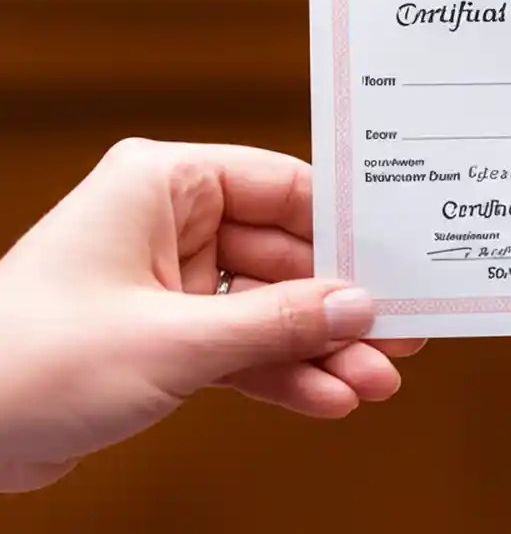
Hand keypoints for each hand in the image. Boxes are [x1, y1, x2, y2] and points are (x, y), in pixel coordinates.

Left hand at [0, 138, 424, 491]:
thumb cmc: (29, 360)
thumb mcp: (174, 340)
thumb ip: (276, 321)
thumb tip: (357, 306)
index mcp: (162, 185)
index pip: (282, 186)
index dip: (345, 225)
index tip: (399, 256)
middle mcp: (169, 224)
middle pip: (284, 255)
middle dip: (339, 306)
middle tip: (400, 333)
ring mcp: (167, 282)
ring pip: (268, 307)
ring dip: (319, 348)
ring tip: (374, 381)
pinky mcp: (164, 335)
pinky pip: (241, 345)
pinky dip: (280, 372)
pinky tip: (325, 398)